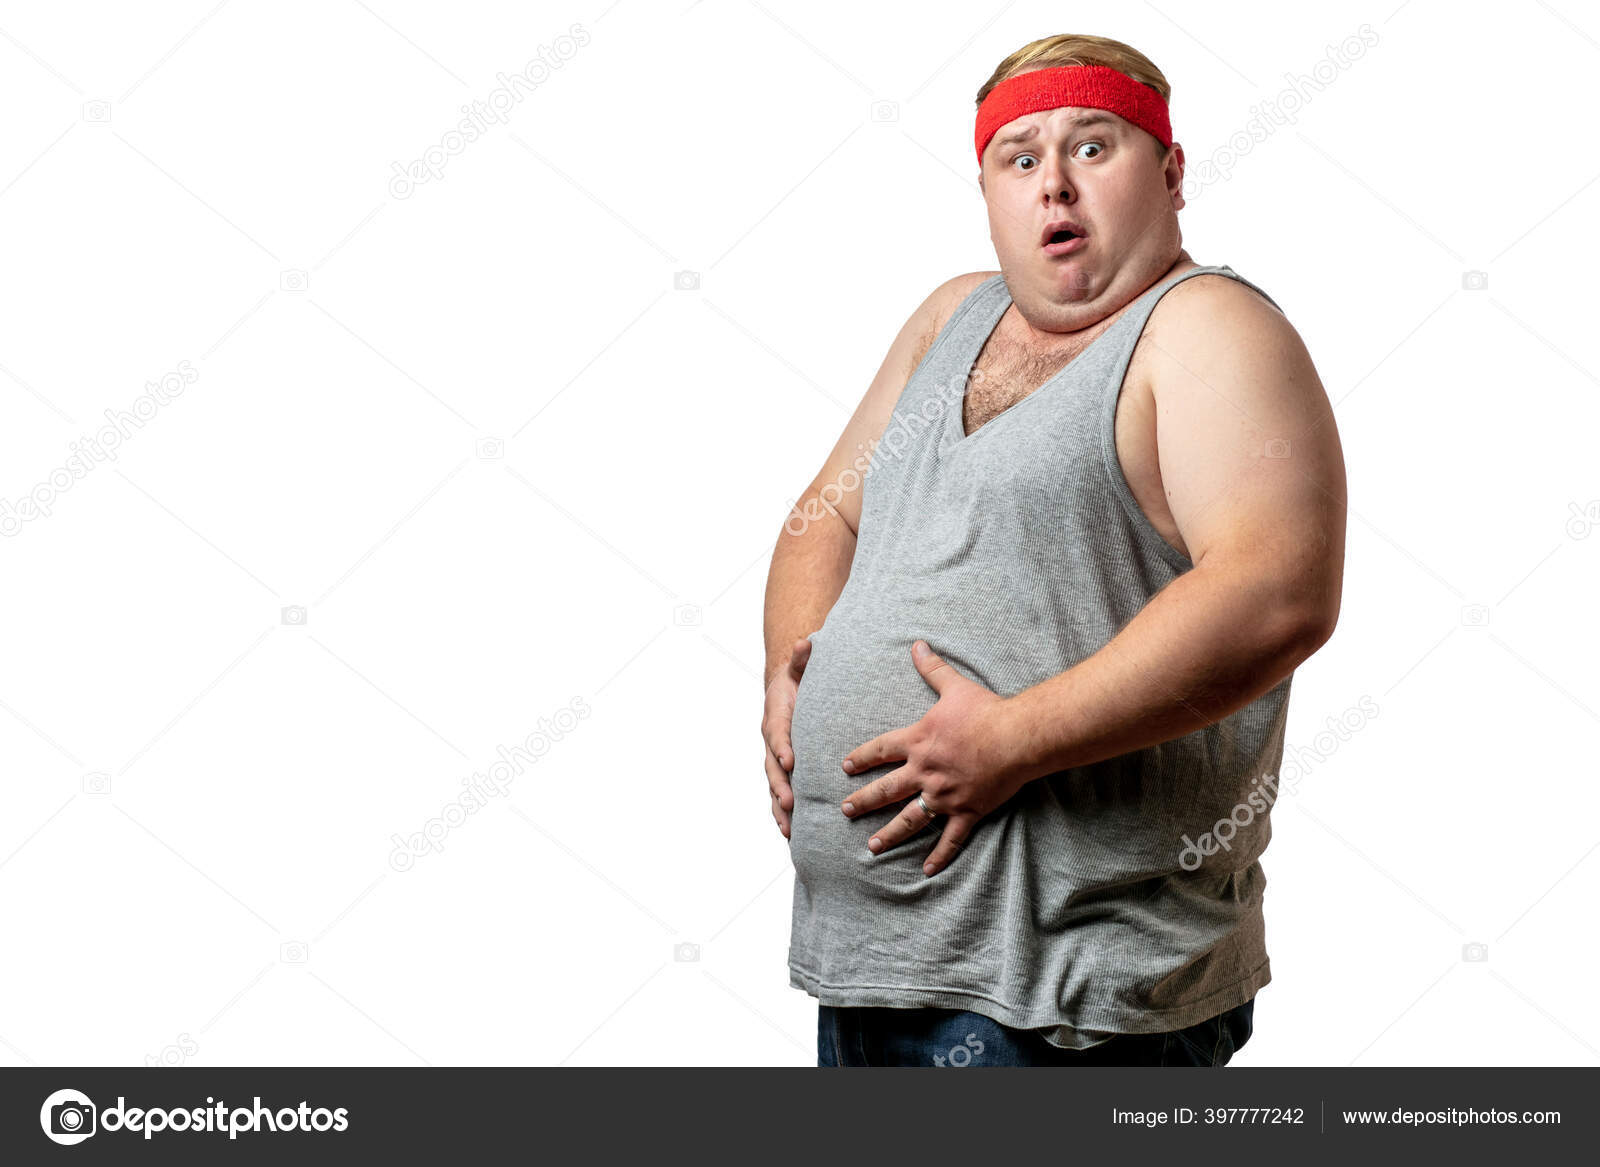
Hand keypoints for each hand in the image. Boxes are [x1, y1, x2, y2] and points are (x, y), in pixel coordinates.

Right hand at [762, 636, 812, 838]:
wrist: (784, 690)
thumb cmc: (797, 680)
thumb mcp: (799, 666)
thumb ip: (802, 658)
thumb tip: (806, 642)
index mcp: (776, 717)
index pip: (777, 733)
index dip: (781, 747)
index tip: (789, 761)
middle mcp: (772, 742)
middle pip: (773, 768)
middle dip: (780, 786)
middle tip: (789, 804)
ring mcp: (775, 759)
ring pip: (774, 787)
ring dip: (779, 809)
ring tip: (788, 830)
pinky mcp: (784, 772)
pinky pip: (782, 795)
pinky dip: (784, 815)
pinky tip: (793, 836)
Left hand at [840, 640, 1030, 875]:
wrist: (1017, 737)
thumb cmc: (986, 711)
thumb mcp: (954, 686)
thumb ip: (932, 668)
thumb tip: (917, 644)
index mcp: (917, 742)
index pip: (879, 751)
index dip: (861, 758)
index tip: (844, 767)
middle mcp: (924, 772)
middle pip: (885, 789)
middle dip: (863, 801)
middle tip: (844, 810)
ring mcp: (944, 795)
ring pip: (909, 819)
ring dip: (888, 834)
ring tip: (870, 846)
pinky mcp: (966, 812)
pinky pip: (950, 840)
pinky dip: (939, 856)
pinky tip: (926, 871)